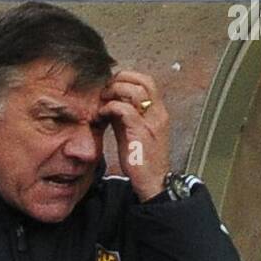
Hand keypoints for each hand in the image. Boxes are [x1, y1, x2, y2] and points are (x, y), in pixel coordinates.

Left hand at [100, 69, 170, 201]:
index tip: (112, 85)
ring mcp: (151, 122)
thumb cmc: (142, 161)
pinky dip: (110, 107)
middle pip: (143, 79)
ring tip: (103, 100)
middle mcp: (158, 113)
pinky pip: (124, 109)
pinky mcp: (141, 132)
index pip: (147, 81)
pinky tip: (102, 114)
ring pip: (135, 89)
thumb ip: (125, 117)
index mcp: (158, 112)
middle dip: (121, 79)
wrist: (153, 183)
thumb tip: (110, 103)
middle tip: (105, 90)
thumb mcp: (134, 133)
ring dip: (115, 90)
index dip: (128, 77)